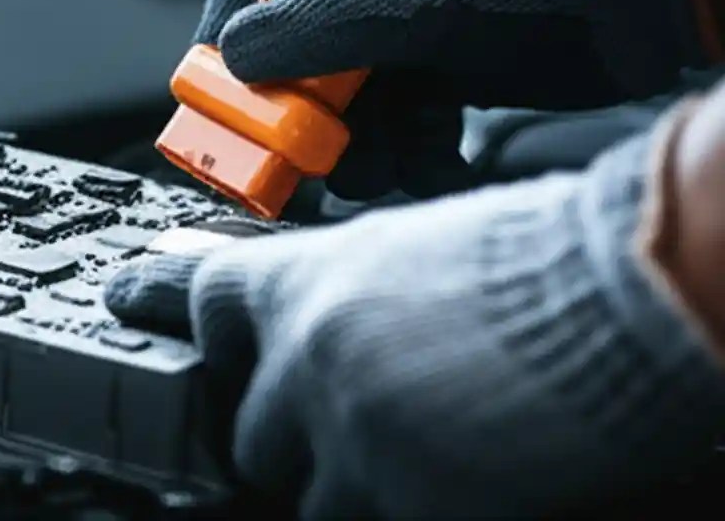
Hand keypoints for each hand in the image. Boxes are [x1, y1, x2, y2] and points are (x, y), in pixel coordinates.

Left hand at [106, 131, 724, 516]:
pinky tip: (457, 467)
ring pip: (304, 490)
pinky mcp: (403, 499)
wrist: (621, 296)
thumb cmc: (532, 263)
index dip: (162, 304)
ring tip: (422, 440)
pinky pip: (368, 519)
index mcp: (307, 284)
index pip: (201, 296)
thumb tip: (302, 324)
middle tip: (349, 416)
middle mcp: (308, 359)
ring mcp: (349, 436)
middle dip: (287, 432)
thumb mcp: (408, 252)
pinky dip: (402, 503)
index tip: (125, 300)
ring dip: (348, 477)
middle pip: (245, 430)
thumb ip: (337, 295)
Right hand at [196, 0, 705, 200]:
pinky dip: (399, 148)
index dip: (227, 36)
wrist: (647, 10)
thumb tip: (235, 55)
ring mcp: (401, 23)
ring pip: (338, 99)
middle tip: (309, 156)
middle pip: (294, 51)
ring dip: (356, 144)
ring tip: (390, 162)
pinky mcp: (429, 69)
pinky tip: (429, 152)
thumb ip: (325, 24)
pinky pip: (385, 121)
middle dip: (303, 115)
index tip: (208, 93)